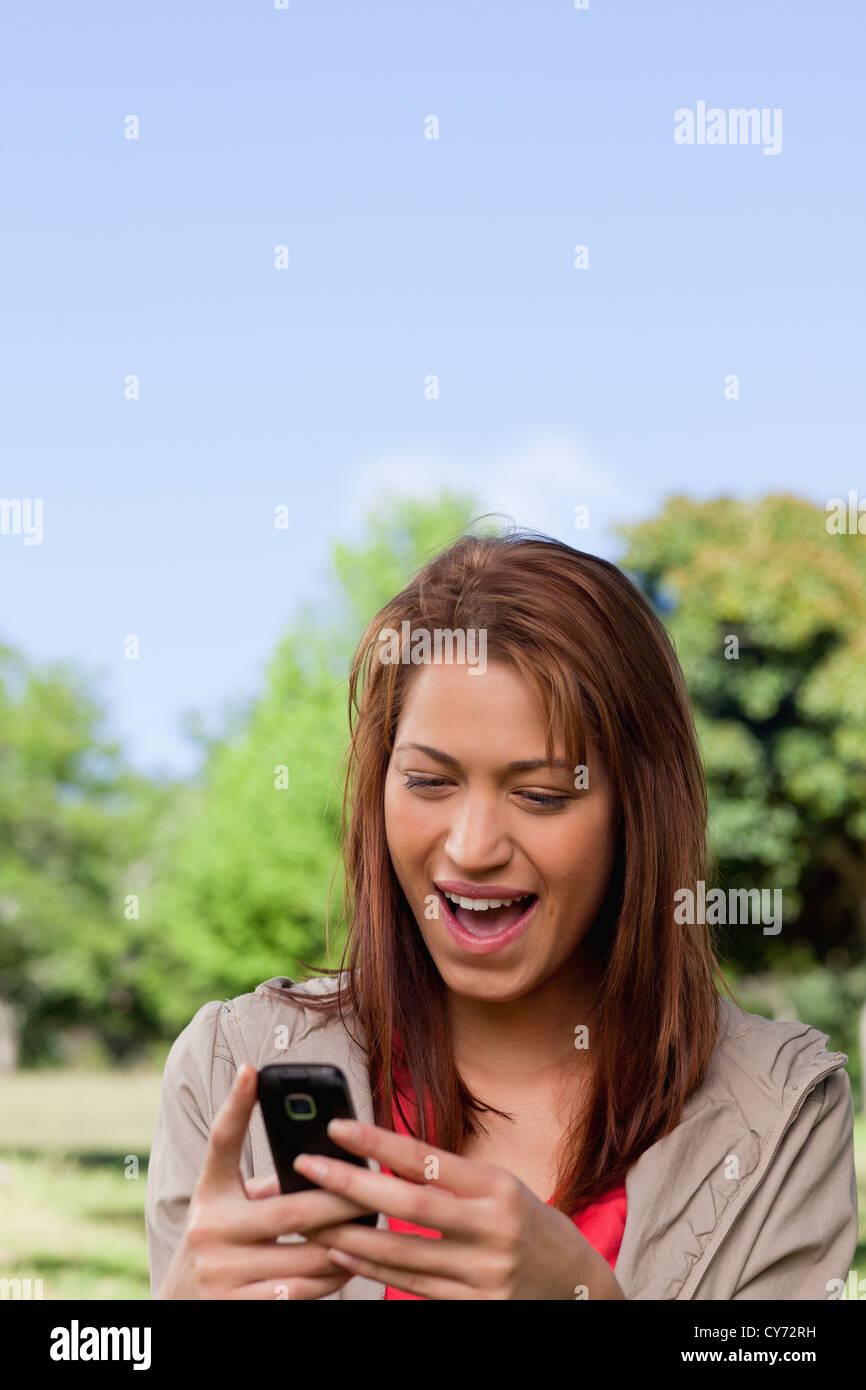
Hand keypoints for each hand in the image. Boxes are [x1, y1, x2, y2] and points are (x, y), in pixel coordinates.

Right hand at [157, 1064, 378, 1299]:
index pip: (221, 1142)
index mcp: (209, 1193)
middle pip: (294, 1211)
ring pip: (306, 1257)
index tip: (252, 1070)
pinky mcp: (235, 1308)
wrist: (181, 1306)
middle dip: (343, 1201)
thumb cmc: (223, 1240)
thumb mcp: (229, 1205)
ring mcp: (220, 1273)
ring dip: (346, 1244)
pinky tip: (349, 1265)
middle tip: (376, 1188)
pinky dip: (331, 1279)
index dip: (236, 1105)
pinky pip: (300, 1293)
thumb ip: (267, 1186)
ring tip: (372, 1229)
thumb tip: (330, 1162)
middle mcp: (208, 1229)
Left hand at [298, 1118, 624, 1299]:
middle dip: (351, 1184)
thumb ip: (449, 1178)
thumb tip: (386, 1157)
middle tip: (308, 1166)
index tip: (338, 1126)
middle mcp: (492, 1229)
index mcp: (498, 1188)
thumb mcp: (501, 1189)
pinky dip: (371, 1268)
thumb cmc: (529, 1227)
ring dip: (349, 1233)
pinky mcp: (472, 1308)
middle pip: (408, 1205)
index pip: (427, 1159)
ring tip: (311, 1213)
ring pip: (402, 1253)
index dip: (379, 1143)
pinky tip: (342, 1251)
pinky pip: (411, 1285)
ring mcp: (482, 1274)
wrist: (575, 1288)